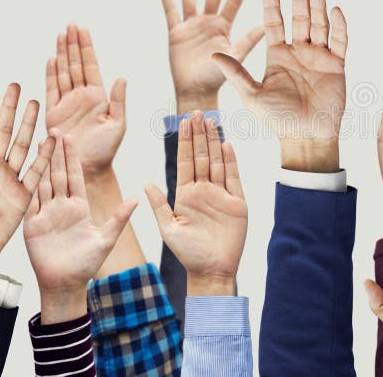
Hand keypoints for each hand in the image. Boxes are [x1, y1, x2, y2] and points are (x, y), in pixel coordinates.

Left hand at [0, 82, 53, 274]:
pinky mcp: (23, 193)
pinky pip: (36, 171)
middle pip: (4, 131)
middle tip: (15, 86)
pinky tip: (51, 138)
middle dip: (9, 108)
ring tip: (35, 103)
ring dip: (29, 125)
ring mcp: (10, 178)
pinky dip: (44, 155)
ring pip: (22, 145)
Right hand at [24, 132, 136, 322]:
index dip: (72, 157)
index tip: (70, 138)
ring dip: (41, 164)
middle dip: (56, 153)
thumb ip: (119, 218)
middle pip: (58, 174)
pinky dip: (27, 186)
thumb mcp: (106, 239)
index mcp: (79, 207)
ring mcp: (45, 215)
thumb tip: (137, 199)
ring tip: (38, 143)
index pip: (75, 176)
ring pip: (43, 183)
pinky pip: (29, 203)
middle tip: (54, 130)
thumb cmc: (87, 264)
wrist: (65, 284)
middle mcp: (61, 207)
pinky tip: (23, 169)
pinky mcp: (32, 225)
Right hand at [45, 25, 125, 177]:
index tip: (82, 29)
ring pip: (64, 72)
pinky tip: (51, 59)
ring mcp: (67, 103)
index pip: (91, 66)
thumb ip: (119, 100)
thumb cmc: (106, 150)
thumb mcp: (118, 124)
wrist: (87, 168)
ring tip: (60, 35)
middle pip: (76, 64)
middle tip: (70, 25)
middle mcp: (82, 97)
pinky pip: (51, 89)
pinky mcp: (54, 112)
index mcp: (99, 97)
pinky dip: (51, 74)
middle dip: (73, 44)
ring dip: (62, 54)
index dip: (86, 47)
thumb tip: (122, 77)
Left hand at [146, 112, 246, 295]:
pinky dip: (230, 161)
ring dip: (214, 142)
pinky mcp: (237, 203)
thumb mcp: (168, 228)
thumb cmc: (188, 253)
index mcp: (186, 194)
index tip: (184, 121)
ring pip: (217, 162)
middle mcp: (204, 191)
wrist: (211, 271)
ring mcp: (221, 195)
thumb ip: (159, 205)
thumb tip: (145, 182)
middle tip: (197, 112)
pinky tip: (226, 145)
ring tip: (211, 121)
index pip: (186, 161)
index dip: (186, 141)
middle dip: (199, 134)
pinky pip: (233, 177)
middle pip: (202, 156)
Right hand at [160, 0, 263, 111]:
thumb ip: (249, 40)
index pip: (234, 1)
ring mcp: (192, 25)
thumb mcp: (236, 56)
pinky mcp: (176, 32)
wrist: (196, 91)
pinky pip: (171, 11)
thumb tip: (268, 25)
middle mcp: (208, 22)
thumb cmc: (218, 78)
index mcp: (224, 26)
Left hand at [213, 0, 347, 171]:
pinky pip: (339, 41)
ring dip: (318, 5)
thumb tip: (212, 55)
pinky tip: (335, 9)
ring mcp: (319, 57)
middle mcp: (298, 52)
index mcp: (277, 55)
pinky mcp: (337, 65)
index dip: (272, 4)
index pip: (274, 22)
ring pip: (319, 24)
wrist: (305, 137)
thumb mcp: (251, 95)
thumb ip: (235, 72)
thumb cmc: (277, 120)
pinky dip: (339, 26)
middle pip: (299, 18)